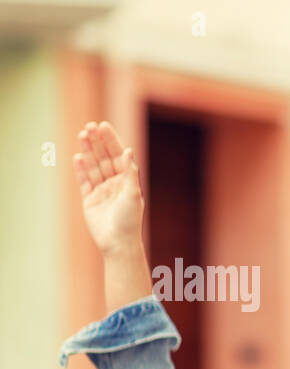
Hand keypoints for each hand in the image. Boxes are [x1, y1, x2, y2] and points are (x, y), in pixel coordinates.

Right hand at [73, 121, 143, 255]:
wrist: (118, 243)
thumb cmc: (130, 220)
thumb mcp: (133, 194)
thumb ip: (130, 172)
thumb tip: (129, 151)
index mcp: (128, 181)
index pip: (118, 156)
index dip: (111, 141)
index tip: (103, 125)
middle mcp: (115, 184)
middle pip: (104, 158)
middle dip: (98, 142)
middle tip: (90, 126)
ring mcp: (101, 191)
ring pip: (93, 166)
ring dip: (88, 151)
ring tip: (82, 134)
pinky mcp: (89, 199)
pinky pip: (84, 181)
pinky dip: (81, 168)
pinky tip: (78, 156)